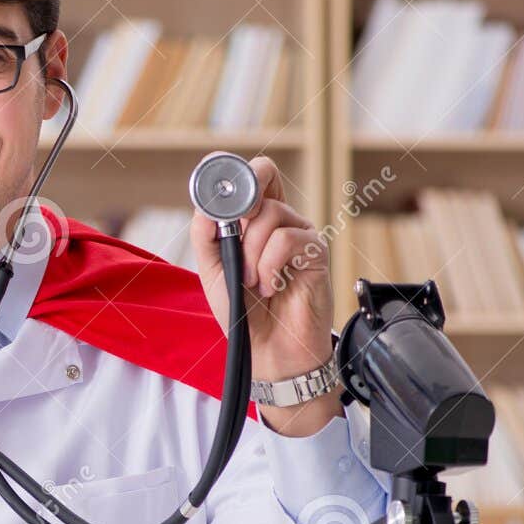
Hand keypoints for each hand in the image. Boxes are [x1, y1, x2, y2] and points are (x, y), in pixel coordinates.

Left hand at [188, 156, 339, 435]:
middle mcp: (278, 219)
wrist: (268, 351)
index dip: (232, 171)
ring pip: (271, 214)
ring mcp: (300, 232)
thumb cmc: (243, 312)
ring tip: (252, 283)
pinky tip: (270, 287)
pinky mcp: (316, 253)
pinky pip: (288, 240)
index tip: (216, 187)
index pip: (249, 175)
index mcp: (253, 220)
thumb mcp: (213, 272)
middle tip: (233, 236)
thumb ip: (206, 237)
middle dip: (242, 203)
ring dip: (251, 253)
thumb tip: (206, 205)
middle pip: (264, 175)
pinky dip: (270, 265)